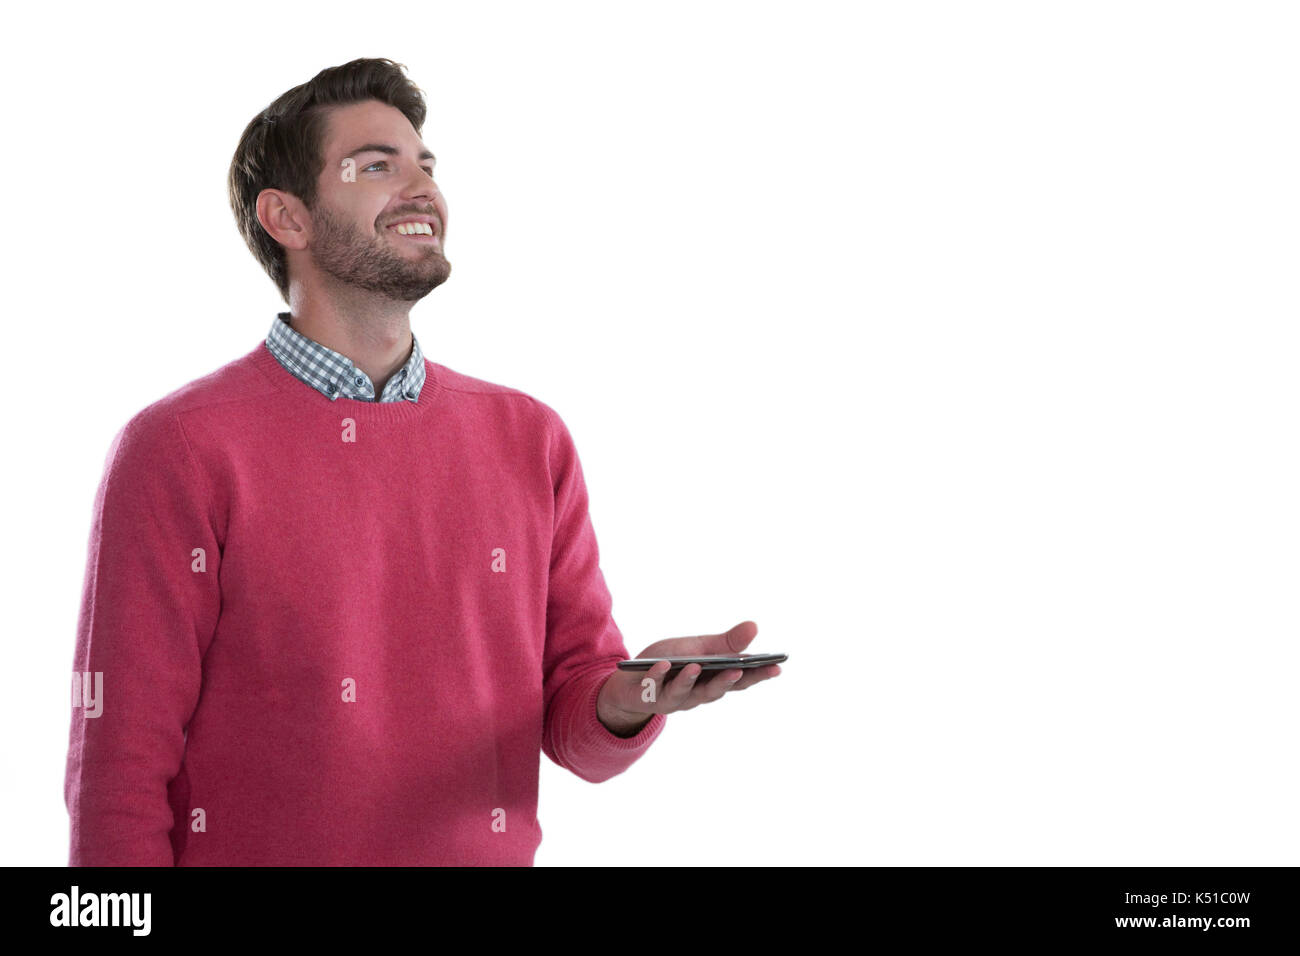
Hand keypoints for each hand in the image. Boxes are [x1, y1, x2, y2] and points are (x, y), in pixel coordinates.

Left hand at [596, 620, 781, 735]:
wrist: (631, 680)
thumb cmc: (670, 662)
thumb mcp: (699, 648)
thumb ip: (726, 643)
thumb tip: (755, 626)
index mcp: (712, 681)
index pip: (740, 679)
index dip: (759, 675)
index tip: (778, 667)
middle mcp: (697, 695)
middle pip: (716, 690)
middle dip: (729, 680)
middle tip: (743, 668)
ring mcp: (673, 698)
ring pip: (686, 694)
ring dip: (692, 681)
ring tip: (697, 666)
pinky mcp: (649, 697)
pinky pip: (654, 688)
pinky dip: (659, 676)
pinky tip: (663, 664)